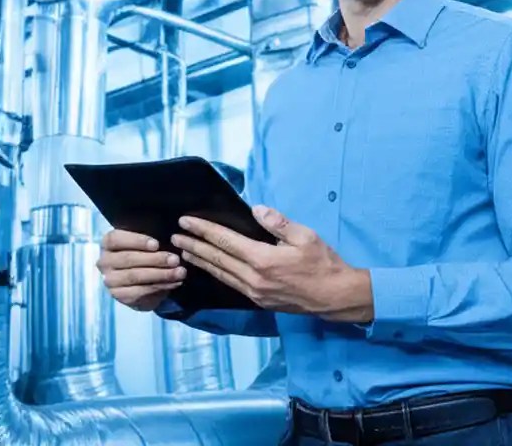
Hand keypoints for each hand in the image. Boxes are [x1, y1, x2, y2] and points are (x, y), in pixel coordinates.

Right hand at [96, 229, 185, 311]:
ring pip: (135, 276)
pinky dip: (160, 286)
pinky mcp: (119, 296)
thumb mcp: (145, 244)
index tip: (156, 244)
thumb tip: (169, 238)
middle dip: (155, 259)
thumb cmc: (144, 255)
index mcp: (108, 243)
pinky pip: (140, 291)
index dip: (136, 241)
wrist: (141, 282)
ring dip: (160, 274)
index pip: (116, 239)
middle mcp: (104, 262)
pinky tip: (174, 283)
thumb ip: (150, 241)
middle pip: (128, 259)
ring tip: (180, 272)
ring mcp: (110, 280)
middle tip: (175, 259)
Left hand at [171, 206, 372, 322]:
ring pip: (221, 274)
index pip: (225, 242)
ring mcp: (255, 292)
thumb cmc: (323, 263)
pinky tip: (209, 269)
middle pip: (217, 259)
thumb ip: (278, 223)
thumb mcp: (305, 236)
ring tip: (184, 252)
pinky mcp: (259, 301)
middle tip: (175, 236)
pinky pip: (231, 285)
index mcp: (263, 260)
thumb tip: (256, 210)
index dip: (203, 230)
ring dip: (201, 262)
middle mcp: (253, 278)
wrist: (335, 297)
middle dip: (194, 246)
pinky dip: (216, 274)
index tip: (186, 221)